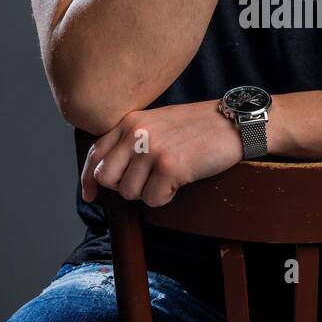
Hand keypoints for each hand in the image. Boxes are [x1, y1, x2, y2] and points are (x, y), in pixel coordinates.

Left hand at [80, 100, 244, 206]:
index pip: (95, 154)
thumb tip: (106, 173)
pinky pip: (153, 200)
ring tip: (169, 176)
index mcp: (130, 121)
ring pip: (129, 192)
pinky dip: (166, 196)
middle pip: (107, 178)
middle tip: (147, 182)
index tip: (90, 195)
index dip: (88, 179)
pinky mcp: (169, 167)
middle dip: (124, 187)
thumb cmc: (198, 126)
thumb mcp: (157, 122)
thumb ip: (131, 139)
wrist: (233, 123)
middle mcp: (135, 133)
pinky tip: (180, 180)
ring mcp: (151, 149)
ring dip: (149, 192)